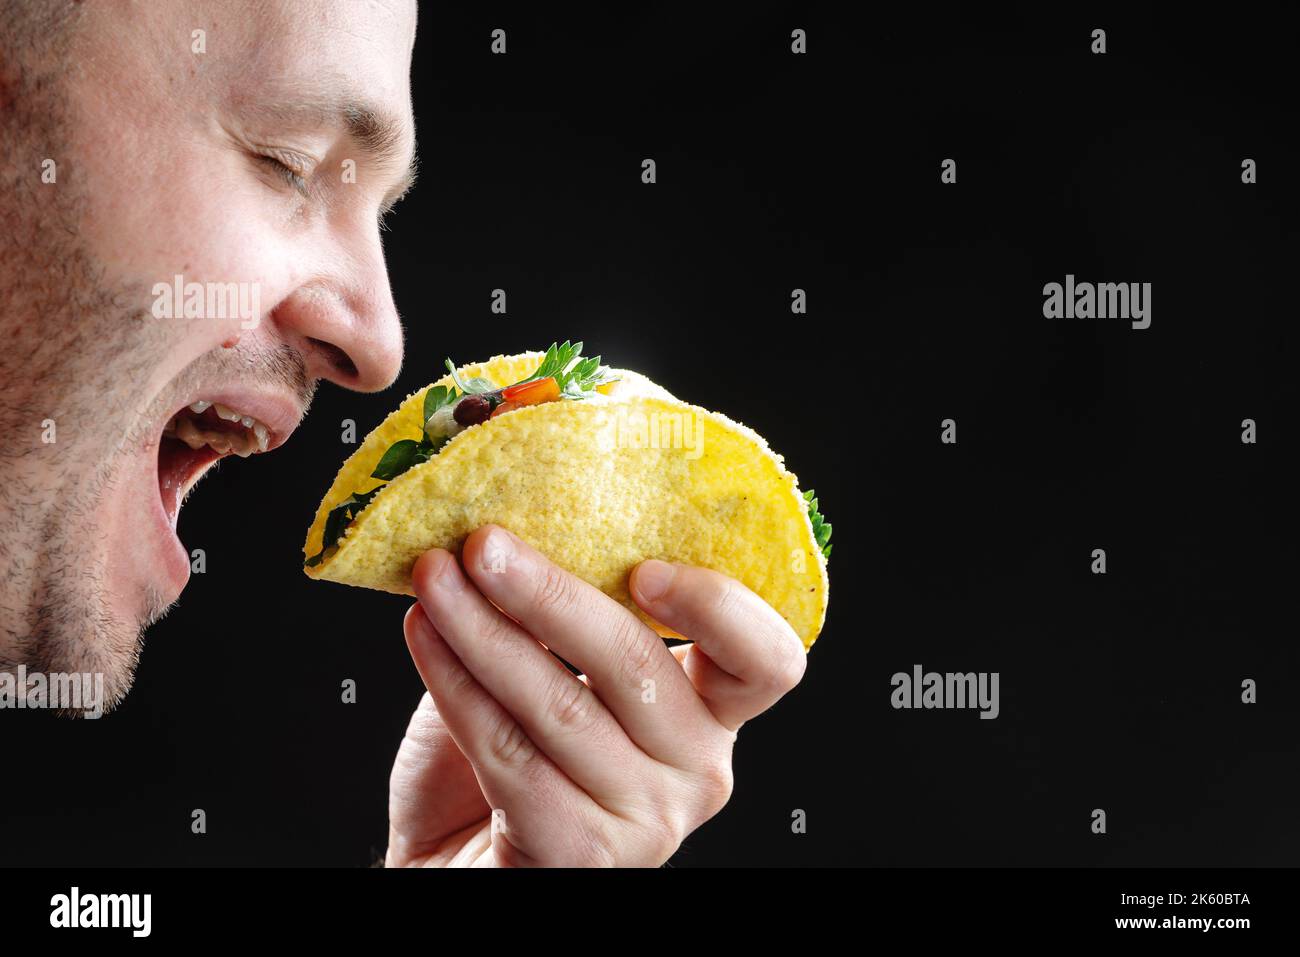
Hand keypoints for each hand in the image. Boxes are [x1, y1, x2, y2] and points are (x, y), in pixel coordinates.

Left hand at [384, 524, 807, 866]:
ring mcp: (647, 819)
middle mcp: (696, 767)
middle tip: (484, 544)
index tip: (644, 568)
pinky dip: (457, 684)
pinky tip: (424, 635)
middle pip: (638, 666)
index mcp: (709, 710)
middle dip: (550, 593)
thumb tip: (518, 508)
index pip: (766, 660)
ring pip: (560, 706)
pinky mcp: (583, 854)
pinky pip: (510, 752)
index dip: (720, 609)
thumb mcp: (552, 667)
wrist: (456, 861)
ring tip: (433, 578)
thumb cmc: (509, 756)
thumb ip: (559, 609)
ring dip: (483, 630)